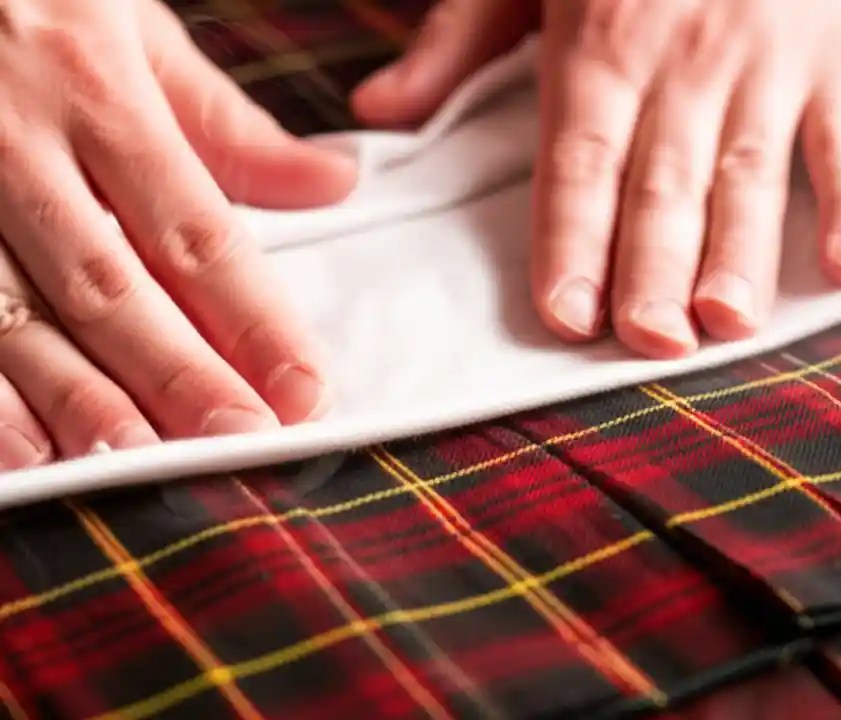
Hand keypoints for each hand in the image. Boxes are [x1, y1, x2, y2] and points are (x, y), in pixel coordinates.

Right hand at [0, 0, 356, 468]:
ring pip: (11, 307)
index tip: (307, 389)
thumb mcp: (130, 24)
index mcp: (94, 86)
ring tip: (131, 458)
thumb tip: (333, 184)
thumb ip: (226, 121)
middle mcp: (13, 139)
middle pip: (107, 281)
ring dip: (71, 393)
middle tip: (239, 441)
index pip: (196, 230)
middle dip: (177, 373)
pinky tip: (19, 446)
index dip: (254, 319)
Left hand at [354, 0, 840, 357]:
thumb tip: (376, 110)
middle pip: (663, 182)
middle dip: (654, 267)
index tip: (565, 315)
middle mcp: (683, 60)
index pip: (581, 160)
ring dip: (742, 251)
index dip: (572, 240)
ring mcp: (766, 64)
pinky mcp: (839, 62)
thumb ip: (456, 40)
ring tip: (728, 321)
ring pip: (749, 173)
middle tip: (650, 342)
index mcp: (601, 42)